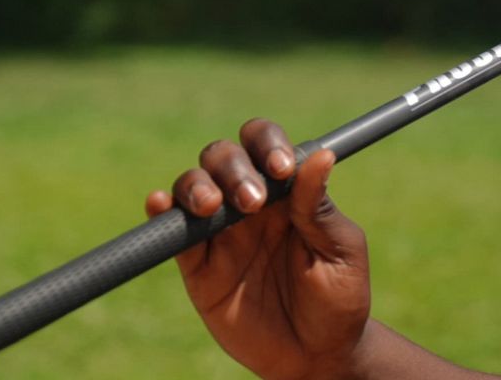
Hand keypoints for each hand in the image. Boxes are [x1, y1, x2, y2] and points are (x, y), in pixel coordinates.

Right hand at [145, 119, 370, 379]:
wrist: (315, 355)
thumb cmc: (339, 299)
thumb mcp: (341, 252)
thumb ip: (320, 208)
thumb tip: (321, 154)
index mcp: (290, 193)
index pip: (268, 147)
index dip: (268, 145)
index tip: (280, 168)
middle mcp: (252, 204)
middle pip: (224, 158)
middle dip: (233, 168)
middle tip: (254, 202)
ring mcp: (222, 234)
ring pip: (194, 186)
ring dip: (197, 185)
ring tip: (212, 206)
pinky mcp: (198, 267)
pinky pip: (172, 234)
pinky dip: (161, 214)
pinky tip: (159, 203)